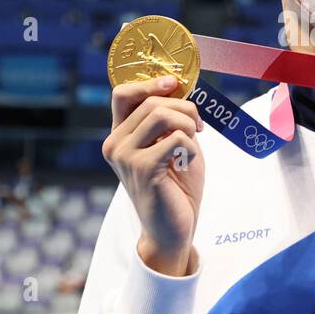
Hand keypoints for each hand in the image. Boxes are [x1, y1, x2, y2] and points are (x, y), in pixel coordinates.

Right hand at [102, 75, 204, 275]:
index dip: (149, 83)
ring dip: (189, 125)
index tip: (174, 84)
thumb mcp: (173, 144)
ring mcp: (125, 157)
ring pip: (162, 115)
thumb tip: (180, 88)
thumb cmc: (175, 186)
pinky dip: (191, 148)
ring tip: (193, 145)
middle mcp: (115, 144)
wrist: (172, 230)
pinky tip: (187, 163)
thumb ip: (171, 120)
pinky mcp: (143, 169)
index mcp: (120, 135)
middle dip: (184, 108)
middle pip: (151, 102)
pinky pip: (176, 139)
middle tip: (199, 127)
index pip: (122, 94)